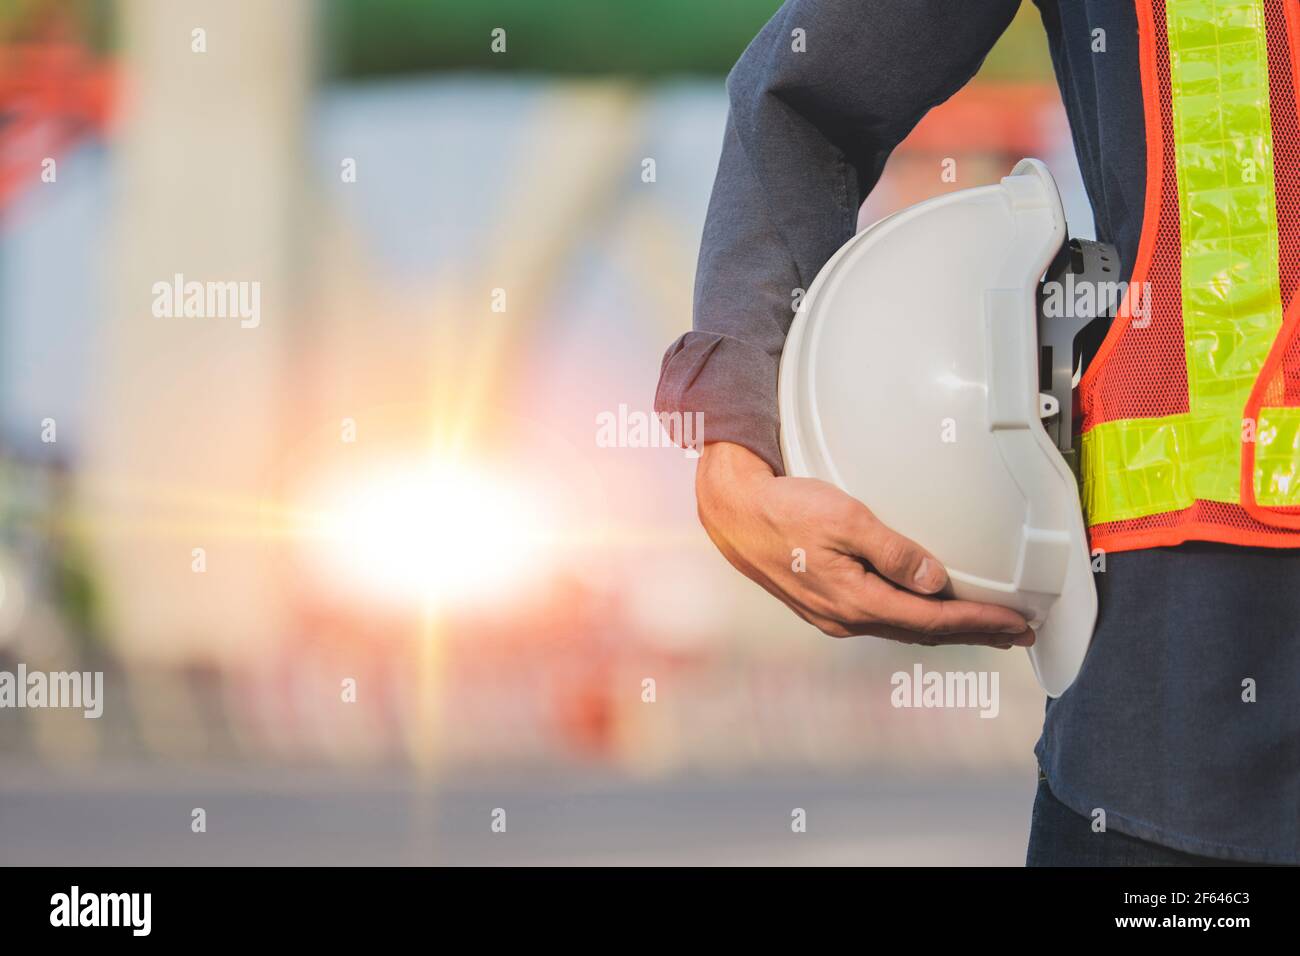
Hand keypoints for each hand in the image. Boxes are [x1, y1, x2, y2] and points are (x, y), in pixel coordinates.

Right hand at [695, 442, 1032, 646]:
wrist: (734, 513)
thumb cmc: (785, 509)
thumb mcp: (845, 519)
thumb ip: (893, 551)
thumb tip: (936, 582)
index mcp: (856, 601)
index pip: (933, 619)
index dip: (979, 621)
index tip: (1015, 621)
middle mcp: (846, 618)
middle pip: (923, 632)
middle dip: (973, 632)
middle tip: (1017, 633)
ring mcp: (833, 616)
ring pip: (903, 628)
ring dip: (946, 628)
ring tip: (983, 625)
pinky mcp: (825, 604)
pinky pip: (883, 619)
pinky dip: (916, 619)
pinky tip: (927, 612)